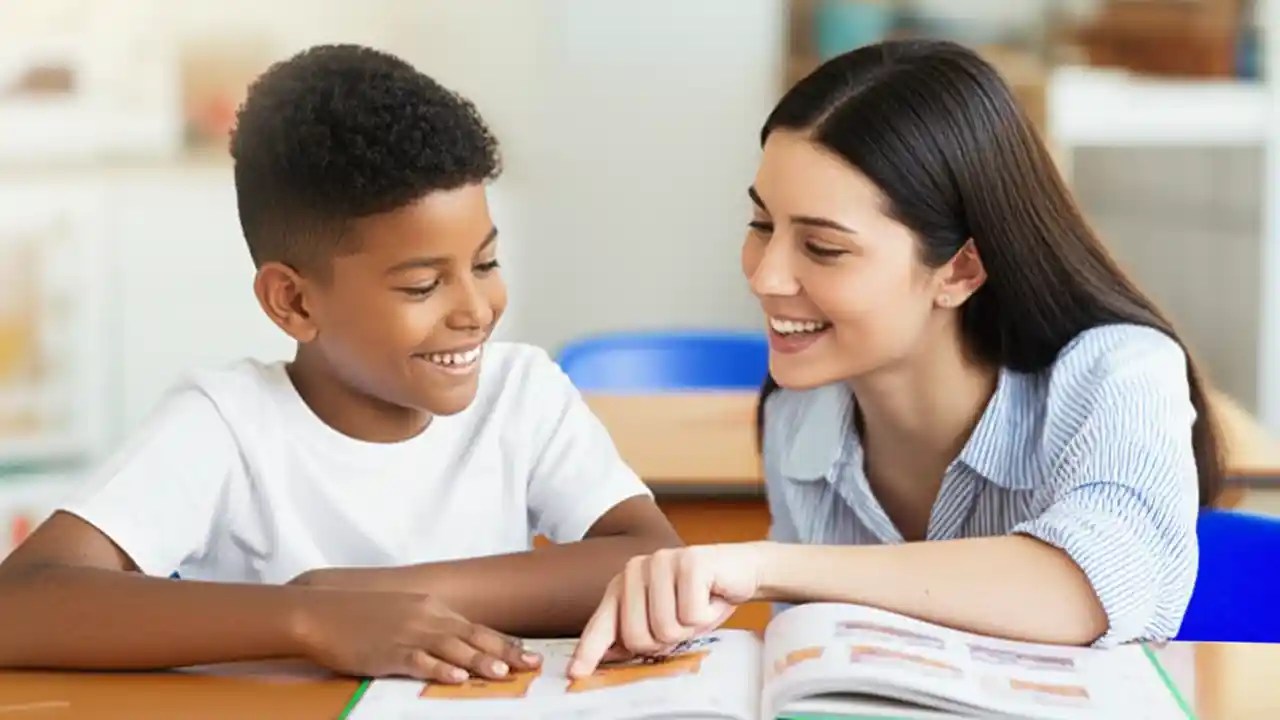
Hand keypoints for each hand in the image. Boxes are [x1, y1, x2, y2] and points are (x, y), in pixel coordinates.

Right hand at [292, 589, 541, 682]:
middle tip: (532, 665)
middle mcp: (426, 618)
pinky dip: (440, 670)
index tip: (528, 653)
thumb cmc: (360, 616)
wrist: (321, 612)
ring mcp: (408, 634)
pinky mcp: (388, 652)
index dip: (504, 642)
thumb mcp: (404, 613)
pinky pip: (419, 661)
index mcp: (432, 608)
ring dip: (479, 661)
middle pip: (473, 636)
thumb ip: (430, 625)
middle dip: (505, 652)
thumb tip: (457, 642)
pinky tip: (457, 678)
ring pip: (452, 648)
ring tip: (503, 673)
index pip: (476, 627)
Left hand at [568, 543, 765, 677]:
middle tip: (684, 620)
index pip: (602, 624)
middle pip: (637, 636)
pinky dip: (708, 614)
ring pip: (665, 628)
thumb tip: (609, 655)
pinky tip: (711, 597)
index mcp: (623, 584)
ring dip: (690, 628)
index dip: (589, 651)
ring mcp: (660, 561)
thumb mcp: (664, 619)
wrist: (740, 571)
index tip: (576, 673)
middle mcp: (635, 569)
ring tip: (699, 606)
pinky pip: (691, 614)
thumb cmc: (700, 598)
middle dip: (666, 640)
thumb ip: (635, 632)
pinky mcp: (688, 560)